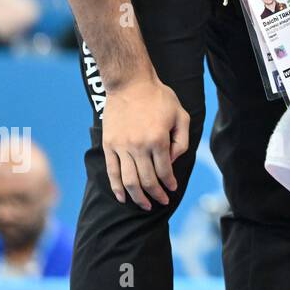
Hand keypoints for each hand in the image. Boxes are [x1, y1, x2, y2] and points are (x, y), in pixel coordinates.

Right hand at [100, 75, 189, 209]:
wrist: (130, 83)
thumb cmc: (159, 97)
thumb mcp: (181, 115)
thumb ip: (181, 141)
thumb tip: (172, 162)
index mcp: (158, 140)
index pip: (165, 171)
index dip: (169, 184)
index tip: (172, 189)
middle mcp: (139, 147)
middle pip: (147, 180)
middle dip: (155, 195)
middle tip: (161, 202)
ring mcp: (121, 147)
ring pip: (129, 181)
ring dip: (137, 197)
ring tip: (145, 205)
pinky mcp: (109, 145)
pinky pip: (112, 172)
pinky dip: (116, 188)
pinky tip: (122, 197)